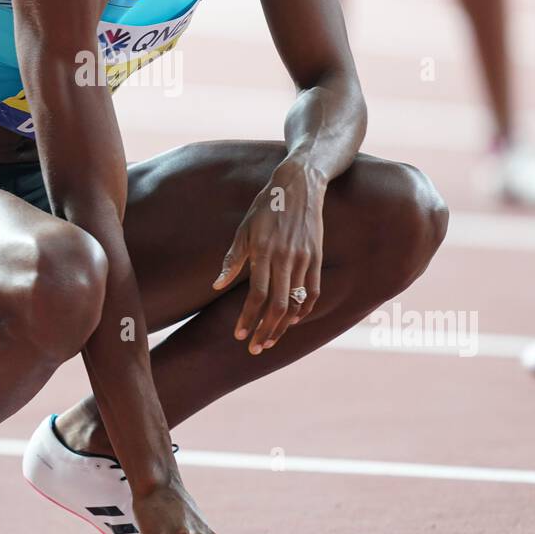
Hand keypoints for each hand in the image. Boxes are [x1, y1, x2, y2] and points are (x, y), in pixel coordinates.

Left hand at [212, 155, 325, 352]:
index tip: (238, 335)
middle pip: (277, 305)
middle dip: (264, 331)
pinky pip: (313, 292)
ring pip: (295, 302)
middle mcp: (286, 258)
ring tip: (269, 340)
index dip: (247, 319)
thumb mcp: (244, 229)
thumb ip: (232, 259)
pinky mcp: (317, 258)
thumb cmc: (266, 206)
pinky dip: (303, 310)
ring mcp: (305, 259)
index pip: (256, 296)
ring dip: (282, 326)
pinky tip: (291, 321)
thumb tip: (217, 286)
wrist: (300, 185)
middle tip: (254, 347)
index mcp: (264, 251)